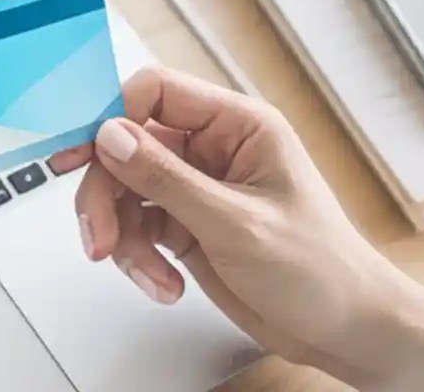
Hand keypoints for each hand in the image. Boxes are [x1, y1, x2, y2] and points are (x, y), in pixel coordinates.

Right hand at [60, 66, 423, 389]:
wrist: (344, 331)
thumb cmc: (322, 271)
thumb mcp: (237, 223)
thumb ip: (166, 179)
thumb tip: (110, 136)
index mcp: (238, 126)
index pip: (155, 92)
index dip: (111, 115)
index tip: (79, 151)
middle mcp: (212, 149)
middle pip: (126, 146)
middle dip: (106, 193)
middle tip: (98, 234)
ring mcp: (195, 187)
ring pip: (123, 190)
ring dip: (121, 234)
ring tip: (145, 272)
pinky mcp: (184, 224)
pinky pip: (135, 226)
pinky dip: (137, 257)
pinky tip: (164, 284)